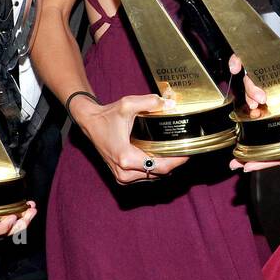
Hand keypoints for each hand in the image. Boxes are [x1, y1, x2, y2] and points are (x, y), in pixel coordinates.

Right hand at [74, 92, 189, 183]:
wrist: (90, 123)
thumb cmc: (107, 115)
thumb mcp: (128, 104)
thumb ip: (150, 102)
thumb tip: (170, 104)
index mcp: (126, 158)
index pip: (161, 166)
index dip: (177, 161)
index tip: (188, 152)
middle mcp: (124, 172)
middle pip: (158, 173)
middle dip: (173, 162)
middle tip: (185, 149)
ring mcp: (121, 177)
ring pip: (152, 176)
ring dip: (164, 166)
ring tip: (174, 152)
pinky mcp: (121, 177)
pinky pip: (144, 176)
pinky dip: (154, 168)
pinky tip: (161, 156)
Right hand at [228, 42, 279, 110]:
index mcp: (275, 54)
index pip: (251, 52)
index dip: (239, 58)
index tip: (236, 68)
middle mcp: (265, 65)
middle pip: (250, 74)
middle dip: (252, 87)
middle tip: (261, 98)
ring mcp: (264, 79)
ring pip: (250, 87)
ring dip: (251, 97)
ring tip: (257, 107)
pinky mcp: (265, 91)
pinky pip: (254, 96)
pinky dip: (252, 102)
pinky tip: (255, 109)